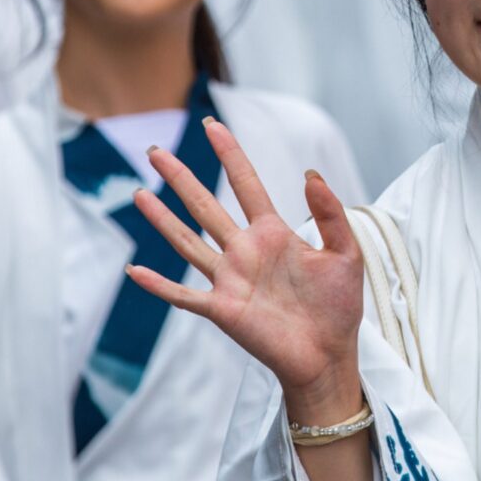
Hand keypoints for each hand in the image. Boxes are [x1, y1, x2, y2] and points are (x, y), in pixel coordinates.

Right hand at [126, 119, 364, 423]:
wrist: (330, 356)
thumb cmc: (338, 307)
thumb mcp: (346, 253)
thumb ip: (330, 214)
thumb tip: (310, 173)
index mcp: (274, 233)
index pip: (246, 184)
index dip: (230, 154)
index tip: (213, 124)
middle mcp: (245, 251)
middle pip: (205, 206)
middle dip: (181, 178)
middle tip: (155, 150)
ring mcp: (230, 280)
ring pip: (187, 242)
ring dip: (163, 220)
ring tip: (139, 194)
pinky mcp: (223, 310)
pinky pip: (184, 296)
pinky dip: (159, 285)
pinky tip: (135, 271)